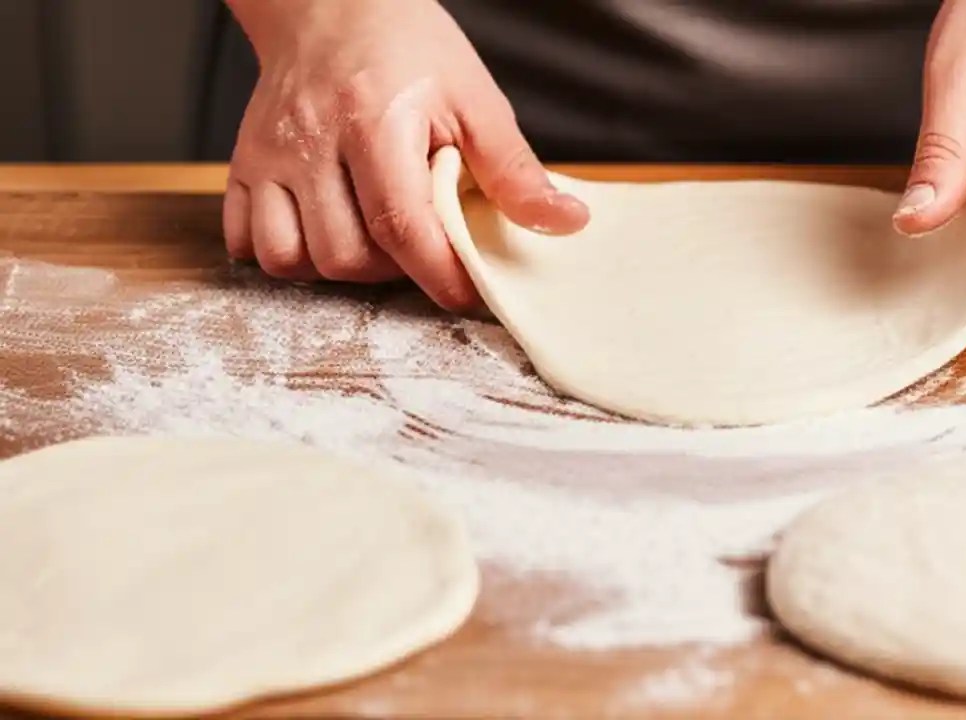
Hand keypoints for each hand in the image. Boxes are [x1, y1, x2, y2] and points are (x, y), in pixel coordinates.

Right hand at [222, 0, 588, 309]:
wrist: (331, 4)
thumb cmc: (408, 49)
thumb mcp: (475, 99)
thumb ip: (515, 170)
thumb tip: (564, 223)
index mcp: (374, 122)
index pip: (403, 226)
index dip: (440, 275)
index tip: (469, 294)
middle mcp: (311, 142)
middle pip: (345, 254)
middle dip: (392, 272)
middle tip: (420, 247)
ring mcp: (268, 156)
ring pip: (291, 257)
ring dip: (338, 268)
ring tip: (371, 238)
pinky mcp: (242, 163)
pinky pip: (247, 242)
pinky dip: (285, 252)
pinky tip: (322, 230)